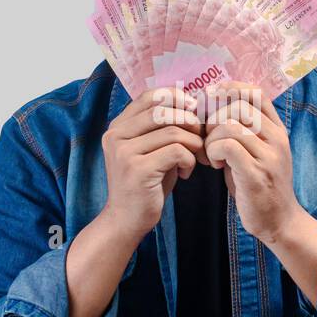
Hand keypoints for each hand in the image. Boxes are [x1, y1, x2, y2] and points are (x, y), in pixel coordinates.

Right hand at [99, 85, 204, 243]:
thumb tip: (191, 104)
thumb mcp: (150, 150)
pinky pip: (177, 151)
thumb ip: (162, 128)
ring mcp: (124, 152)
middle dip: (190, 122)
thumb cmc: (146, 183)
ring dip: (194, 144)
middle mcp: (116, 135)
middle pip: (163, 111)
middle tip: (200, 139)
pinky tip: (186, 173)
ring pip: (173, 131)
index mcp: (117, 127)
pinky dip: (189, 160)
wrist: (127, 220)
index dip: (176, 97)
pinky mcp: (138, 169)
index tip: (193, 110)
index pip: (149, 96)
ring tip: (196, 158)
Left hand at [202, 81, 303, 246]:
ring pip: (230, 125)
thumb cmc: (258, 184)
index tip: (210, 99)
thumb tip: (211, 104)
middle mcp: (277, 138)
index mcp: (277, 129)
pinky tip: (214, 164)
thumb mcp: (255, 151)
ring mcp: (269, 156)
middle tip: (206, 136)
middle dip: (213, 117)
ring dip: (211, 138)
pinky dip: (213, 151)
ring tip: (211, 154)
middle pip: (239, 105)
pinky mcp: (256, 174)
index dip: (229, 89)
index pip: (255, 92)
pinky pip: (228, 146)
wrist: (278, 221)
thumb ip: (241, 129)